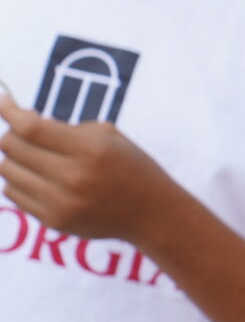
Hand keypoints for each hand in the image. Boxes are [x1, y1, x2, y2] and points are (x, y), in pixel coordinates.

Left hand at [0, 91, 186, 244]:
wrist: (152, 214)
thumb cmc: (131, 167)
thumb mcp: (108, 137)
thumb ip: (65, 129)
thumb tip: (19, 118)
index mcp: (91, 150)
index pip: (31, 128)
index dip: (8, 111)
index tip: (3, 100)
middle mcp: (73, 177)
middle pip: (12, 147)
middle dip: (13, 134)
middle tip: (26, 133)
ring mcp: (61, 202)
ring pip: (7, 170)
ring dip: (14, 158)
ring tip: (34, 157)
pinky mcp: (53, 221)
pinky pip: (13, 193)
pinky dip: (19, 180)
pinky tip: (38, 178)